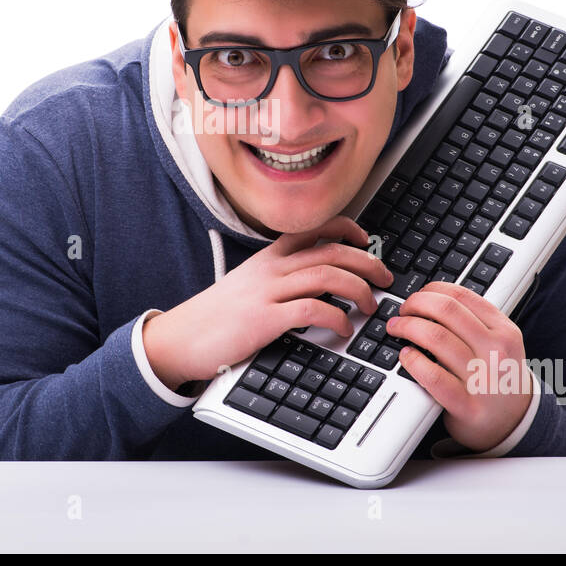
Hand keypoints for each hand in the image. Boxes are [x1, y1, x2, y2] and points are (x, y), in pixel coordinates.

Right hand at [143, 215, 394, 387]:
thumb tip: (317, 283)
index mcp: (268, 257)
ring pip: (327, 275)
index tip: (366, 241)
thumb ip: (279, 279)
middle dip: (367, 262)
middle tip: (385, 278)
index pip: (314, 228)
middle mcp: (271, 269)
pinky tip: (343, 329)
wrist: (180, 337)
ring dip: (358, 290)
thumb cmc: (216, 317)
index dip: (347, 229)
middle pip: (331, 251)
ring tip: (370, 306)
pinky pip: (312, 310)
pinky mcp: (264, 319)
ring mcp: (267, 292)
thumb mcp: (248, 285)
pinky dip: (336, 318)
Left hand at [389, 281, 532, 452]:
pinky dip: (413, 361)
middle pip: (446, 310)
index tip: (418, 296)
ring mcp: (483, 379)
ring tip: (397, 329)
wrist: (514, 422)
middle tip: (403, 311)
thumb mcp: (500, 343)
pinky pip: (433, 376)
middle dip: (415, 304)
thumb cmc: (499, 378)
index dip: (431, 290)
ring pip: (436, 338)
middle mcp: (496, 351)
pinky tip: (406, 356)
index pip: (461, 295)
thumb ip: (473, 321)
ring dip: (407, 328)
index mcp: (504, 331)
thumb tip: (430, 298)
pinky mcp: (467, 405)